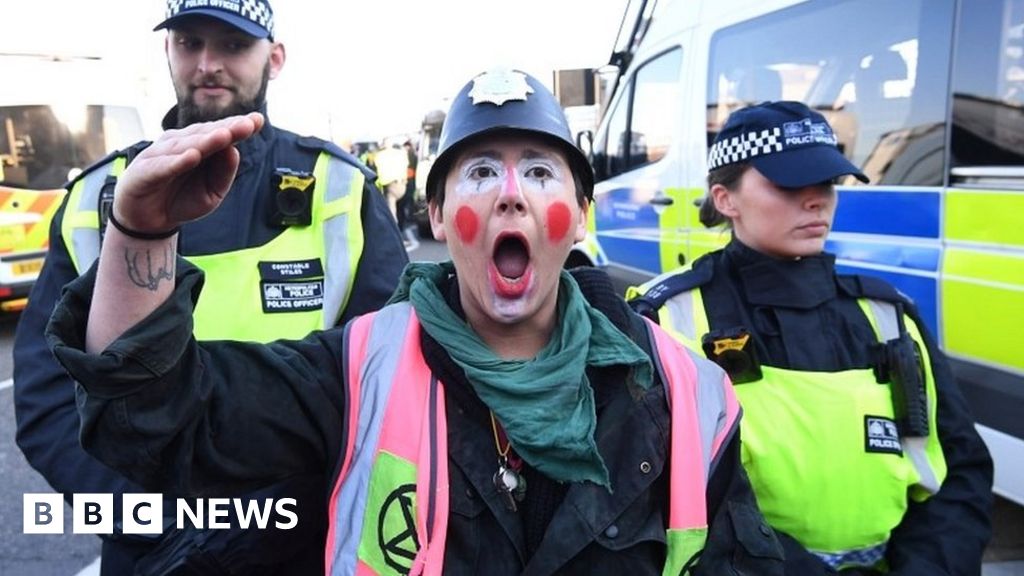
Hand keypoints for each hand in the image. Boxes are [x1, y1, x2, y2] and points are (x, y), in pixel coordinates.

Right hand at [112, 112, 263, 233]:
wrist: (148, 219)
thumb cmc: (182, 200)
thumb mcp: (212, 193)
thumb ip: (224, 174)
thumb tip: (235, 151)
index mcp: (200, 146)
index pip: (221, 132)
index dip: (238, 126)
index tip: (258, 120)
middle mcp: (181, 144)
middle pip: (206, 134)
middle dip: (227, 129)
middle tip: (247, 124)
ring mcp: (161, 154)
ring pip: (186, 146)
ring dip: (206, 141)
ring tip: (225, 136)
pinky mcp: (145, 170)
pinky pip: (163, 165)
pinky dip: (177, 161)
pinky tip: (192, 157)